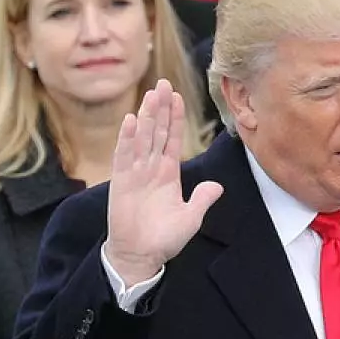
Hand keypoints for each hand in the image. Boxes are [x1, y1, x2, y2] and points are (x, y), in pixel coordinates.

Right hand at [105, 80, 222, 285]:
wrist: (141, 256)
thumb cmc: (164, 239)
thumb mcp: (191, 218)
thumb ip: (202, 199)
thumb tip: (217, 186)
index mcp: (169, 174)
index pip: (173, 139)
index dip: (175, 118)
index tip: (177, 97)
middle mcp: (152, 169)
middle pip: (157, 131)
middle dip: (161, 108)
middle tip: (164, 83)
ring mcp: (135, 173)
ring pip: (142, 138)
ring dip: (146, 116)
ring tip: (152, 93)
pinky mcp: (121, 182)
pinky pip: (125, 156)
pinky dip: (128, 138)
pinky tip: (131, 120)